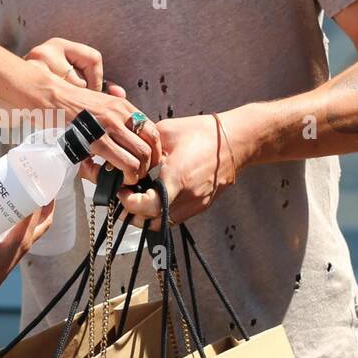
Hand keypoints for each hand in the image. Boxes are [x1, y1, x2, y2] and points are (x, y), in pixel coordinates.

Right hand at [0, 186, 54, 327]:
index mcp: (21, 241)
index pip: (39, 210)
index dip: (42, 190)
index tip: (39, 170)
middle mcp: (19, 246)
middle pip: (39, 218)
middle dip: (38, 197)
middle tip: (30, 176)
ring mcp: (8, 251)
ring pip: (23, 224)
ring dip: (22, 207)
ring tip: (10, 188)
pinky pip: (5, 230)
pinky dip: (2, 218)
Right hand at [18, 35, 158, 182]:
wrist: (49, 98)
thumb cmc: (70, 106)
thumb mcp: (98, 105)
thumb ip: (113, 119)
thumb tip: (124, 142)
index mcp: (122, 106)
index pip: (153, 131)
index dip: (155, 151)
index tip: (149, 162)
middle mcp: (120, 114)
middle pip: (150, 145)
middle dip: (149, 165)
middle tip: (141, 174)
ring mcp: (109, 126)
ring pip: (141, 155)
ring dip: (139, 172)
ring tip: (129, 178)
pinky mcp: (97, 140)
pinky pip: (123, 161)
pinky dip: (126, 174)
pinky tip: (118, 178)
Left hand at [81, 114, 239, 225]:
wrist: (235, 140)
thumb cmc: (201, 133)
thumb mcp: (166, 133)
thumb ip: (144, 150)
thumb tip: (126, 161)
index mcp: (177, 178)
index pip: (147, 205)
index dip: (128, 202)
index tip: (122, 190)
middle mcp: (188, 197)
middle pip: (151, 221)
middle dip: (132, 212)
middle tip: (125, 195)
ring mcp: (196, 205)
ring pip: (162, 224)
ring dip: (146, 216)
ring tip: (138, 197)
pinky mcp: (201, 206)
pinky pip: (175, 217)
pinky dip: (161, 212)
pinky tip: (155, 196)